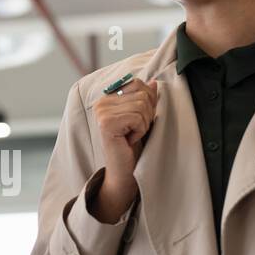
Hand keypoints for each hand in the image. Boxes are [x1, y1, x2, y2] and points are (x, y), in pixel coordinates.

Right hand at [91, 77, 157, 221]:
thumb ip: (146, 99)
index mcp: (107, 97)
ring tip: (132, 136)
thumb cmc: (133, 146)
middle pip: (142, 93)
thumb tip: (154, 82)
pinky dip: (140, 131)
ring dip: (143, 124)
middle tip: (135, 130)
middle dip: (147, 114)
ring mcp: (102, 112)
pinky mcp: (106, 123)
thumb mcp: (142, 117)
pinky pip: (137, 117)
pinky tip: (129, 140)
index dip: (148, 101)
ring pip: (141, 105)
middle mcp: (101, 102)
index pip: (138, 83)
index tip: (138, 121)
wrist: (125, 172)